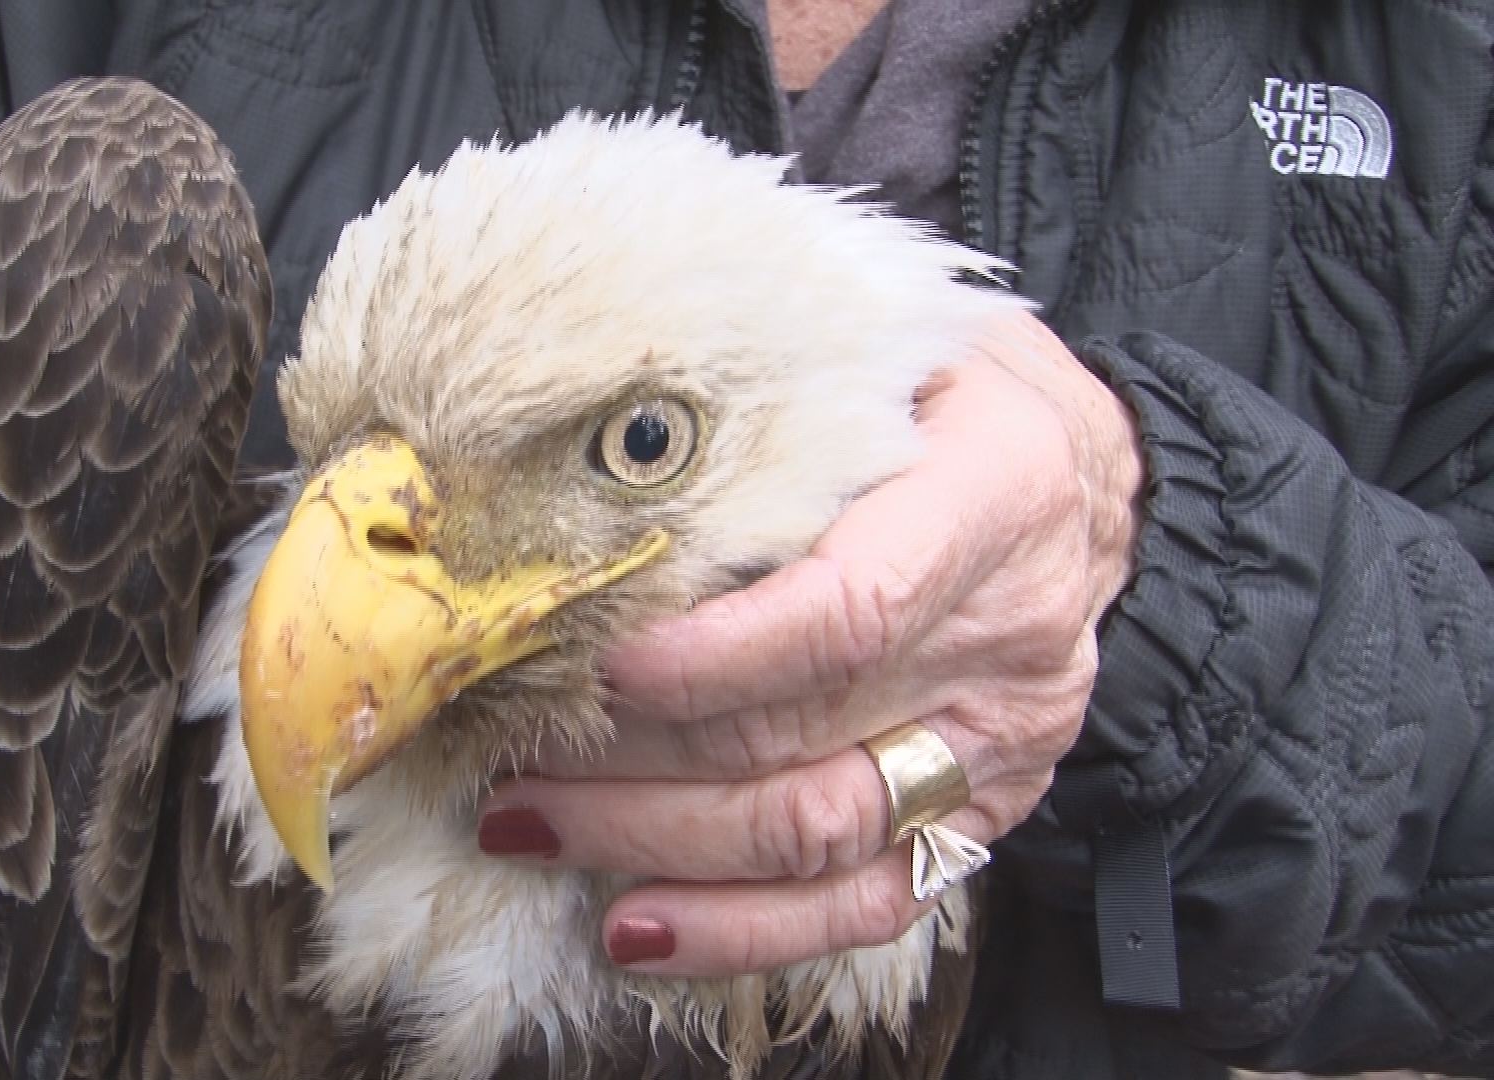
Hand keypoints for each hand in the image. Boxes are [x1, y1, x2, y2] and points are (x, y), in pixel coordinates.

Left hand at [476, 313, 1143, 975]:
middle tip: (504, 743)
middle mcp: (1007, 641)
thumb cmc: (952, 396)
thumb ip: (777, 386)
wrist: (1087, 481)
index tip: (597, 660)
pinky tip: (631, 927)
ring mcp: (1000, 745)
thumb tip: (587, 410)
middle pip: (800, 735)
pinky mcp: (983, 816)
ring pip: (816, 833)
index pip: (847, 610)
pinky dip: (743, 930)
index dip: (715, 655)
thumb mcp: (891, 340)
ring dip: (654, 841)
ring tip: (526, 821)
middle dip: (632, 756)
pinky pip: (865, 904)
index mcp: (995, 499)